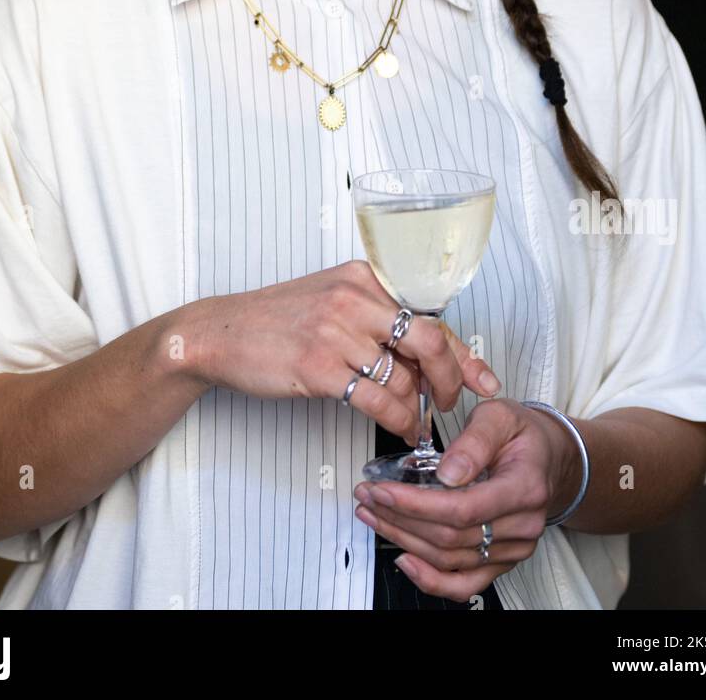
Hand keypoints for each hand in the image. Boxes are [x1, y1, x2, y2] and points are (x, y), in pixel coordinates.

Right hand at [182, 260, 500, 441]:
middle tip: (452, 403)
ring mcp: (336, 331)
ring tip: (417, 424)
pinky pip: (377, 400)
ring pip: (403, 377)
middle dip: (451, 379)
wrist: (220, 333)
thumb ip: (374, 319)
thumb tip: (423, 358)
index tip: (485, 379)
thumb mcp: (330, 302)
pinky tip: (398, 428)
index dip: (463, 352)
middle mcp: (353, 297)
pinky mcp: (319, 366)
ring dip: (417, 409)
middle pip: (429, 340)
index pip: (428, 315)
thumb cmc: (276, 322)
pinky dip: (396, 420)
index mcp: (362, 277)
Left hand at [353, 398, 581, 600]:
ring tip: (374, 516)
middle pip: (451, 536)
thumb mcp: (499, 417)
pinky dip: (432, 580)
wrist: (548, 456)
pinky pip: (466, 584)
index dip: (416, 504)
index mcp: (525, 487)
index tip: (382, 490)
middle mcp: (522, 526)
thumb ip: (474, 441)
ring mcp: (513, 549)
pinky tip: (404, 560)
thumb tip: (448, 473)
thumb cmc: (521, 434)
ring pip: (450, 559)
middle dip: (400, 518)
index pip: (463, 508)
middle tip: (368, 497)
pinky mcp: (501, 561)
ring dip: (405, 540)